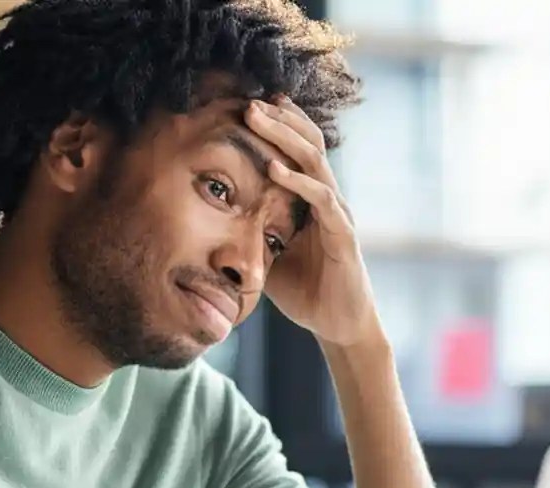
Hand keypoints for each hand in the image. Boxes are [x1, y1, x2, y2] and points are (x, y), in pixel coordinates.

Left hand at [244, 96, 383, 349]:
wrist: (339, 325)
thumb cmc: (306, 290)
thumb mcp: (267, 256)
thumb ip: (249, 233)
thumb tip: (206, 226)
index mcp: (313, 200)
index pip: (298, 150)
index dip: (279, 126)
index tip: (248, 104)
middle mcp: (329, 199)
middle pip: (308, 144)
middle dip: (279, 120)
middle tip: (249, 99)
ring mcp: (338, 215)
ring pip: (315, 163)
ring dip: (285, 137)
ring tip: (258, 117)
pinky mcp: (343, 236)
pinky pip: (322, 200)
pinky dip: (298, 182)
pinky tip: (274, 169)